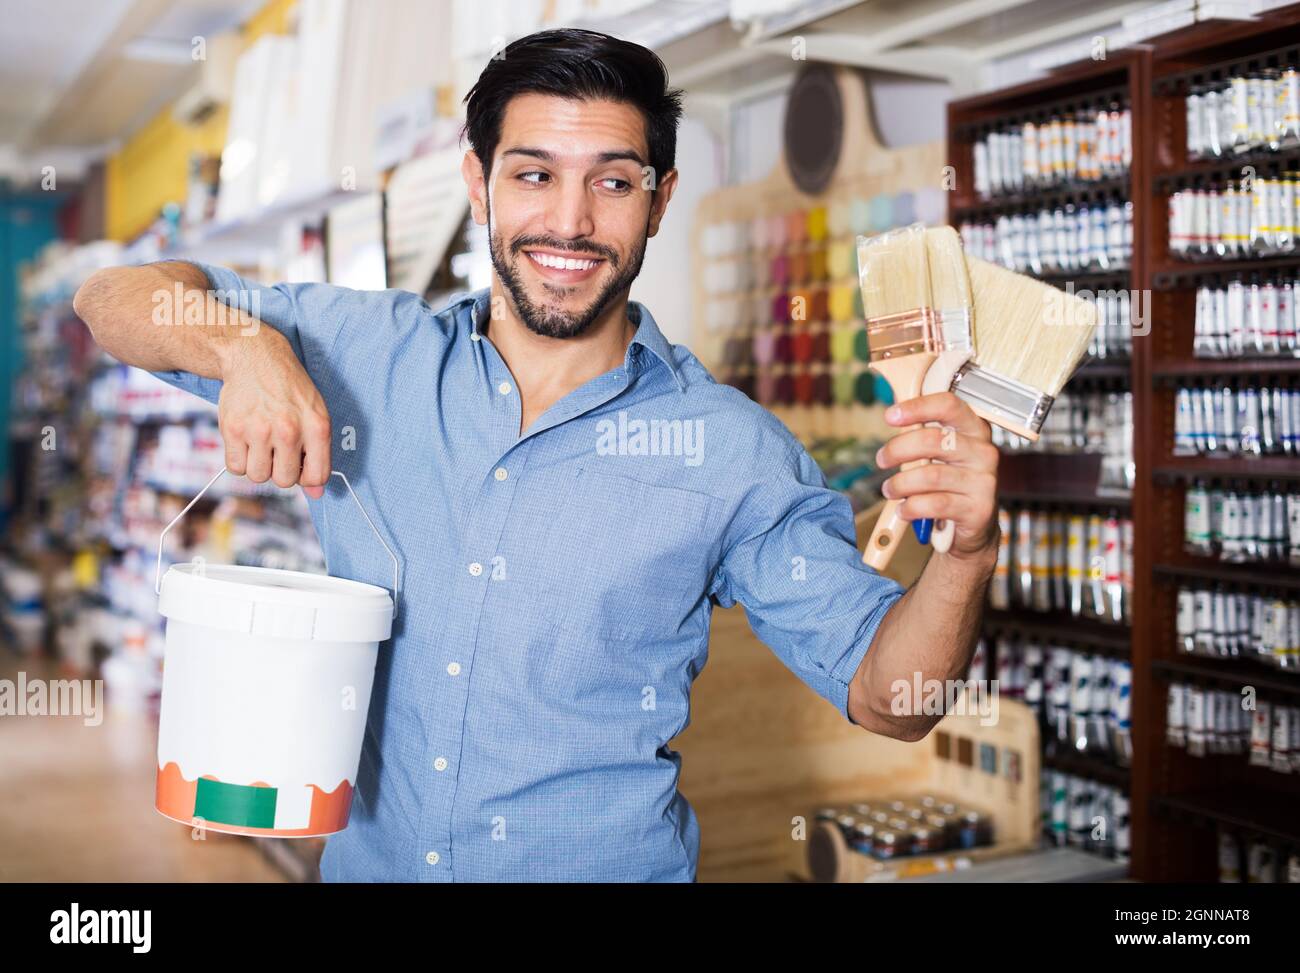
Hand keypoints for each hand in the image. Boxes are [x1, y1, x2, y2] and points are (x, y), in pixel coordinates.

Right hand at [216, 329, 331, 498]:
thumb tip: (316, 494)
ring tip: (262, 443)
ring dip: (259, 466)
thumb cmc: (290, 389)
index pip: (317, 476)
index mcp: (317, 427)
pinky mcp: (232, 428)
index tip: (300, 466)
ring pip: (258, 477)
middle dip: (281, 471)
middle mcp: (288, 430)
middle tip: (277, 451)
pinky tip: (246, 441)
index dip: (307, 478)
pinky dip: (239, 460)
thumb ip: (319, 454)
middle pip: (284, 481)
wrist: (255, 357)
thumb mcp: (315, 415)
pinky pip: (235, 468)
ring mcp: (258, 430)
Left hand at [874, 392, 998, 561]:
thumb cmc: (950, 483)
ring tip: (890, 489)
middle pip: (932, 440)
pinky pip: (935, 504)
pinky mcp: (978, 509)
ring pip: (930, 475)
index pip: (949, 405)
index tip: (890, 416)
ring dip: (900, 483)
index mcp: (973, 429)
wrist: (974, 524)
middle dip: (898, 449)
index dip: (917, 407)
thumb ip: (920, 434)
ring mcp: (983, 481)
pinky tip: (904, 509)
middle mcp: (982, 452)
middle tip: (882, 459)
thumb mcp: (938, 454)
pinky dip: (911, 507)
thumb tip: (892, 414)